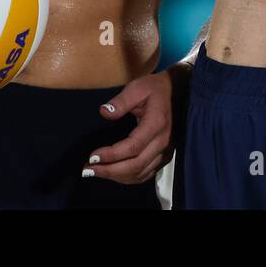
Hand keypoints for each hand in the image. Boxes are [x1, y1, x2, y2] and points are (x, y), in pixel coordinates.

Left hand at [82, 63, 191, 183]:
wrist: (177, 93)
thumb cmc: (154, 89)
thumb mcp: (137, 88)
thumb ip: (120, 101)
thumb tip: (103, 112)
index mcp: (156, 124)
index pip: (133, 147)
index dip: (112, 154)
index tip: (93, 156)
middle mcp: (162, 142)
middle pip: (135, 165)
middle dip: (110, 170)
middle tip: (88, 169)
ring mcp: (165, 152)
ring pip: (140, 173)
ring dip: (117, 176)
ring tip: (96, 171)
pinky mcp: (164, 157)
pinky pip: (146, 174)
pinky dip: (128, 178)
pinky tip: (113, 174)